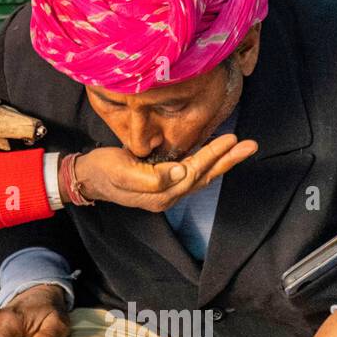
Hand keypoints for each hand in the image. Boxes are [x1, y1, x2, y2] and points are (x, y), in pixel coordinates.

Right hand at [61, 134, 257, 209]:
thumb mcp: (121, 171)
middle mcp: (167, 196)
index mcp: (159, 194)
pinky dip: (208, 162)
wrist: (87, 177)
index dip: (211, 155)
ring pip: (201, 175)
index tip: (230, 140)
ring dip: (223, 161)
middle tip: (250, 145)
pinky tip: (217, 154)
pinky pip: (193, 173)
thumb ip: (151, 177)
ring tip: (242, 148)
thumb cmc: (101, 170)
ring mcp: (166, 191)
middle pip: (204, 176)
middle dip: (227, 160)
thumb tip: (179, 172)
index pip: (193, 172)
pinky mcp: (164, 182)